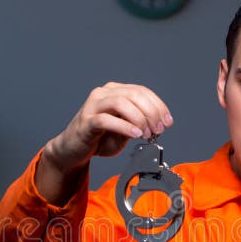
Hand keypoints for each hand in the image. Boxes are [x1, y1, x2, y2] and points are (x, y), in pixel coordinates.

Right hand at [38, 82, 172, 204]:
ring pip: (121, 102)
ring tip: (146, 134)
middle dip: (151, 112)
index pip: (142, 91)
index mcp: (115, 92)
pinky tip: (135, 135)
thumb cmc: (98, 139)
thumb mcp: (124, 130)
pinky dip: (124, 127)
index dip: (158, 105)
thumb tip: (157, 123)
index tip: (167, 121)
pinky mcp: (86, 121)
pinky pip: (107, 120)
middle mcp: (103, 94)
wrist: (72, 150)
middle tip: (158, 130)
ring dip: (139, 119)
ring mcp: (93, 105)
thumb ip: (138, 123)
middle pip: (134, 94)